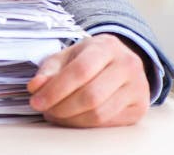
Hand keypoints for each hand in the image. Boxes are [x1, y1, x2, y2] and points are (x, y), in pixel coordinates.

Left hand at [27, 34, 149, 126]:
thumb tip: (35, 87)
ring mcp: (137, 89)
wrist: (121, 60)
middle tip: (44, 110)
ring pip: (99, 114)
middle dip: (61, 107)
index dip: (55, 89)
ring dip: (71, 119)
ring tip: (55, 114)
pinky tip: (71, 119)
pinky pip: (108, 124)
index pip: (80, 71)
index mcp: (106, 47)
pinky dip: (84, 124)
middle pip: (90, 96)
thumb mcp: (67, 55)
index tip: (36, 100)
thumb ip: (49, 69)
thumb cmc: (89, 57)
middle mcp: (127, 67)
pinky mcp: (139, 110)